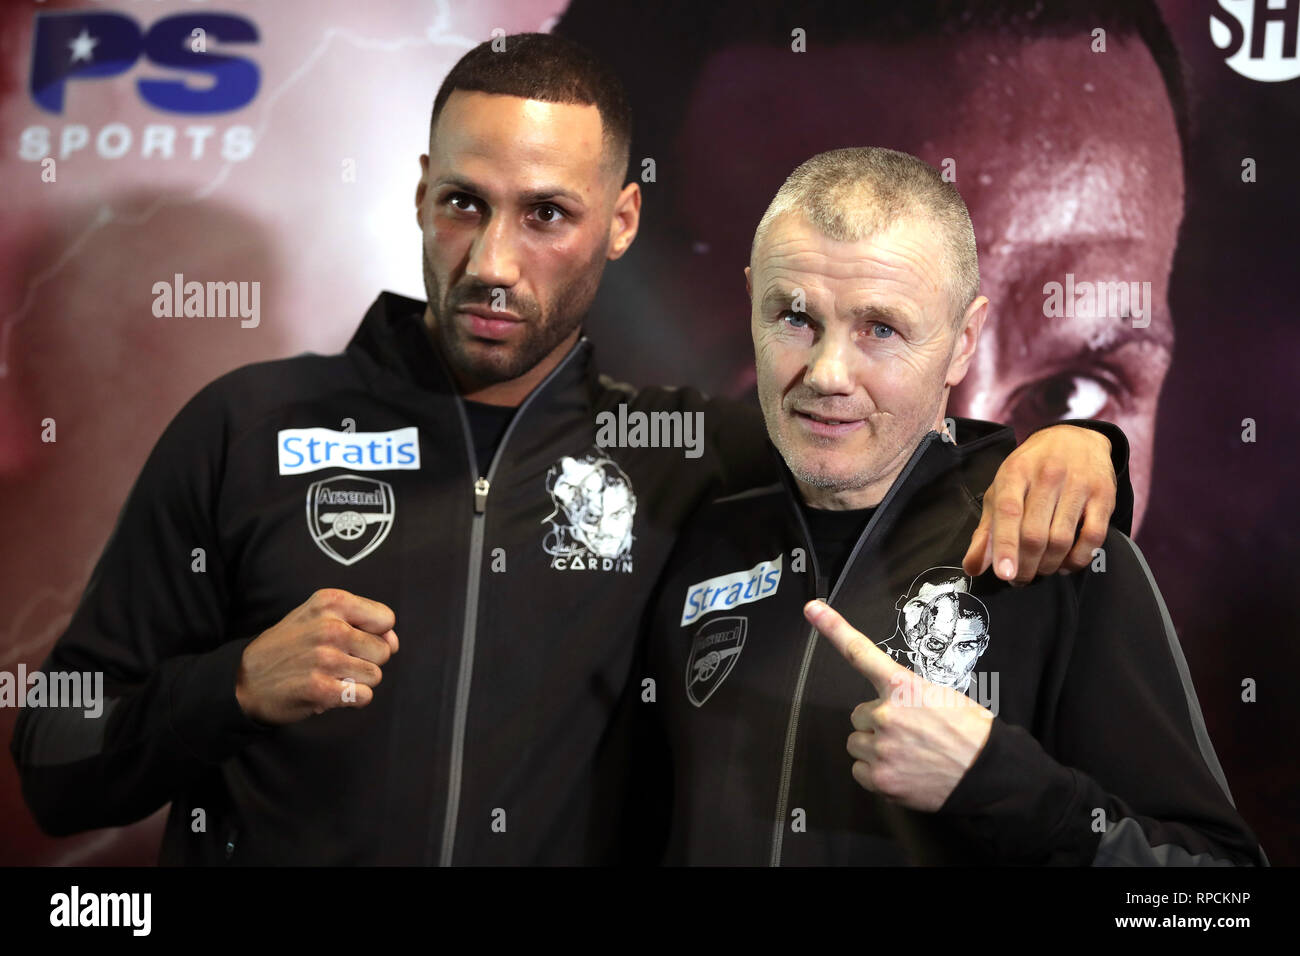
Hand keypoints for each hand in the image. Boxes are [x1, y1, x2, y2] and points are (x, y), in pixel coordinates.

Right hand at [235, 588, 398, 724]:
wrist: (244, 679)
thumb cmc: (289, 646)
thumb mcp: (318, 617)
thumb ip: (362, 622)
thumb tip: (394, 642)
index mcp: (331, 602)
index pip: (386, 620)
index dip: (376, 634)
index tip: (354, 641)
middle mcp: (331, 627)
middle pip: (384, 651)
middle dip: (367, 661)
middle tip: (338, 662)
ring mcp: (326, 658)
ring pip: (376, 675)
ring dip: (358, 681)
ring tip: (331, 676)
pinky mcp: (321, 688)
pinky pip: (364, 696)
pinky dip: (352, 699)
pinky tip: (331, 692)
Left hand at [805, 600, 992, 811]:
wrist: (988, 774)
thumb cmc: (972, 733)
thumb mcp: (942, 696)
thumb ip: (907, 694)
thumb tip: (892, 701)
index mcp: (903, 687)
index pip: (861, 653)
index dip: (833, 628)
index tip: (812, 610)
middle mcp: (886, 714)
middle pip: (859, 714)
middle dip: (876, 722)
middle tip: (908, 732)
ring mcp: (881, 748)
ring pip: (857, 743)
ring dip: (875, 747)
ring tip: (908, 753)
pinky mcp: (880, 778)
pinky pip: (860, 771)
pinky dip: (876, 773)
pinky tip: (902, 771)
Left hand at [963, 423, 1113, 582]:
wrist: (1075, 439)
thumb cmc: (1031, 470)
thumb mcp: (1001, 491)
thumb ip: (986, 531)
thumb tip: (973, 567)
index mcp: (1016, 472)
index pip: (1008, 512)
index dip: (1005, 546)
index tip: (1005, 574)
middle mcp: (1048, 475)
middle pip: (1035, 533)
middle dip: (1026, 565)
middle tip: (1020, 578)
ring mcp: (1079, 484)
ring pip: (1062, 539)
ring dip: (1049, 565)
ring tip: (1040, 570)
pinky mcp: (1104, 496)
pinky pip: (1093, 537)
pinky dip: (1077, 559)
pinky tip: (1066, 564)